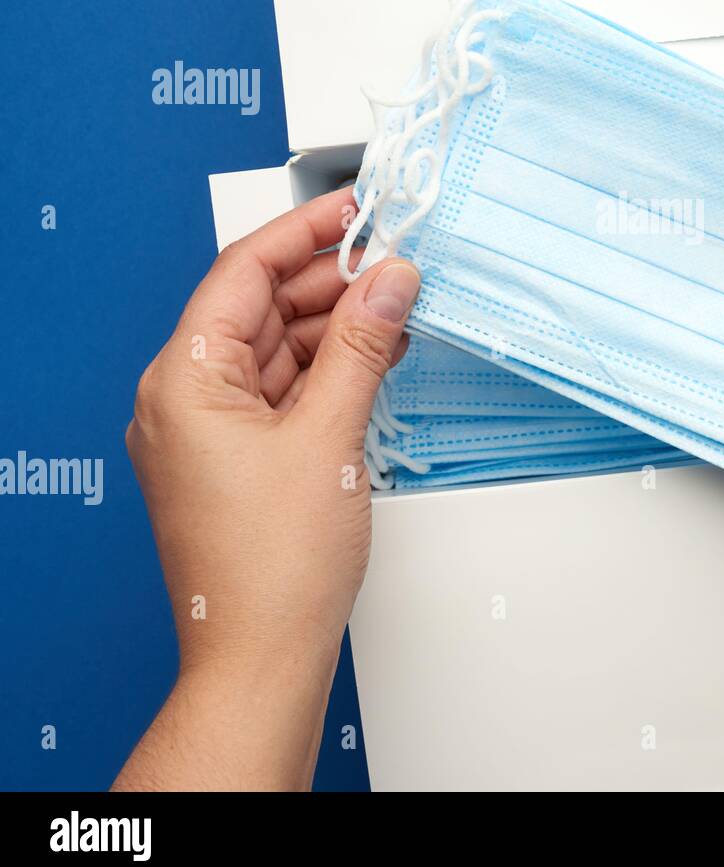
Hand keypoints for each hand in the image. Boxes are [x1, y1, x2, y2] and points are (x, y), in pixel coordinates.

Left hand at [114, 189, 420, 789]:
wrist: (262, 657)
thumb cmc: (272, 567)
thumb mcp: (331, 434)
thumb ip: (364, 344)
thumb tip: (390, 278)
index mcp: (183, 380)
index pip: (242, 273)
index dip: (304, 232)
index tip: (355, 209)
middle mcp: (184, 399)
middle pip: (260, 307)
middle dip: (330, 282)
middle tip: (395, 261)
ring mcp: (209, 431)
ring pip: (277, 348)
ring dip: (337, 327)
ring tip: (398, 309)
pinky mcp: (237, 458)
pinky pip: (283, 389)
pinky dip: (329, 369)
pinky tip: (375, 357)